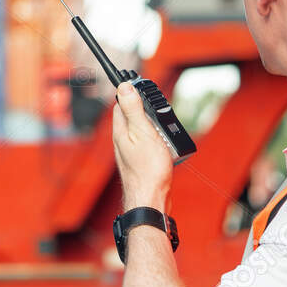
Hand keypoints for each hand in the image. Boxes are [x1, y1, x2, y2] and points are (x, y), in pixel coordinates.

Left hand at [112, 81, 173, 209]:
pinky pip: (149, 145)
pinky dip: (158, 142)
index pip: (121, 103)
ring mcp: (131, 151)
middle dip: (147, 112)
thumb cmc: (147, 169)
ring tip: (164, 134)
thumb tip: (123, 87)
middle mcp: (122, 140)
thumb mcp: (143, 132)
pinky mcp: (140, 161)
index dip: (132, 94)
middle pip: (133, 116)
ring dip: (155, 129)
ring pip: (142, 131)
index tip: (145, 90)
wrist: (150, 199)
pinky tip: (165, 148)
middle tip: (159, 115)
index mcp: (120, 130)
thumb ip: (133, 109)